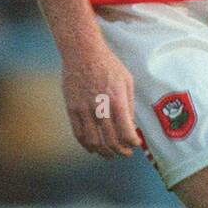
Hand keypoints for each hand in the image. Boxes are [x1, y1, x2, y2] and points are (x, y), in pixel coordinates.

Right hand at [61, 40, 141, 157]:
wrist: (82, 53)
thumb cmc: (108, 65)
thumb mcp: (127, 81)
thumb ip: (129, 105)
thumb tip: (130, 126)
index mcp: (117, 101)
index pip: (126, 132)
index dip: (132, 144)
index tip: (135, 145)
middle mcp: (100, 108)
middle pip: (110, 141)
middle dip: (120, 151)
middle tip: (125, 153)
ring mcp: (84, 109)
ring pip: (93, 141)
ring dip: (103, 152)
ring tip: (110, 154)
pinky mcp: (72, 109)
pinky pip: (78, 134)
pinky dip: (86, 145)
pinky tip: (93, 147)